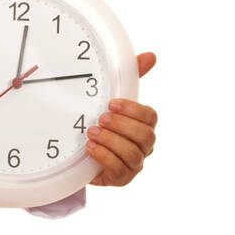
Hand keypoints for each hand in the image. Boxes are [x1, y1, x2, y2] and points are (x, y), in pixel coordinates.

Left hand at [87, 52, 156, 186]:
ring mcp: (135, 164)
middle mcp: (144, 146)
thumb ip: (131, 77)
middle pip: (146, 136)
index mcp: (144, 125)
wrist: (82, 152)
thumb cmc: (103, 123)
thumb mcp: (113, 100)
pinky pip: (120, 171)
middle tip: (100, 118)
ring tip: (91, 133)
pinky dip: (104, 157)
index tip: (111, 103)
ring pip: (133, 154)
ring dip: (110, 142)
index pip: (150, 117)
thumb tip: (151, 56)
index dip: (133, 110)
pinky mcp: (121, 178)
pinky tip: (90, 148)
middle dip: (121, 126)